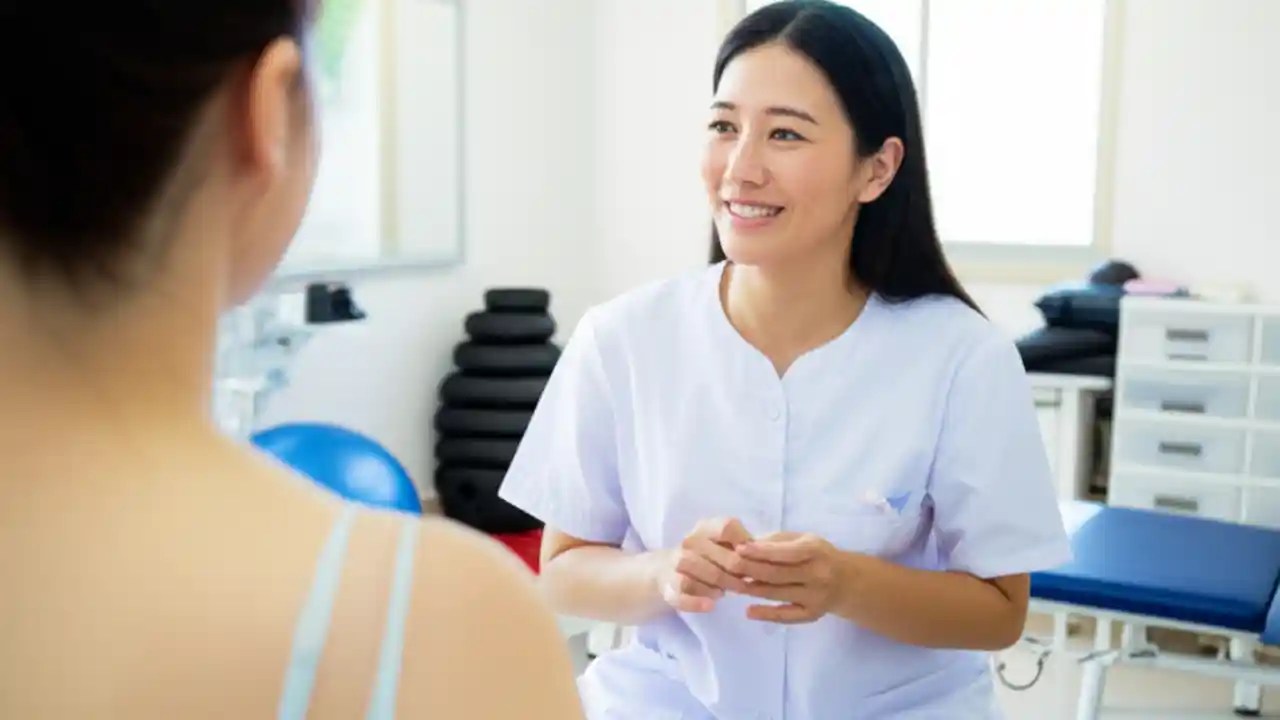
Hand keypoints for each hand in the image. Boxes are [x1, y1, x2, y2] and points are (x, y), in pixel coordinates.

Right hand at [655, 517, 753, 613]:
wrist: (664, 571)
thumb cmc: (706, 557)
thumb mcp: (722, 544)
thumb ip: (744, 545)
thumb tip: (772, 552)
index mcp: (705, 528)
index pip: (727, 528)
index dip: (746, 544)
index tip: (756, 557)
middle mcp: (689, 542)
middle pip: (721, 556)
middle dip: (741, 572)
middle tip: (753, 583)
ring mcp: (677, 564)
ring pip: (704, 573)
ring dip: (723, 584)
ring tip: (733, 592)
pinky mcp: (669, 587)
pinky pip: (683, 593)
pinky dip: (697, 600)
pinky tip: (712, 605)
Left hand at [731, 531, 852, 623]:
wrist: (847, 581)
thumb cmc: (819, 555)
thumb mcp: (804, 539)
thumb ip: (778, 540)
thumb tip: (749, 546)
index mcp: (815, 551)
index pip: (784, 552)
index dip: (760, 551)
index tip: (739, 548)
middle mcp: (817, 575)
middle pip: (777, 574)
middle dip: (750, 570)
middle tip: (729, 567)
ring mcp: (815, 597)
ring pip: (777, 594)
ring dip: (753, 589)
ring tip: (734, 584)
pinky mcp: (812, 615)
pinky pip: (786, 616)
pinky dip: (766, 614)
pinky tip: (749, 611)